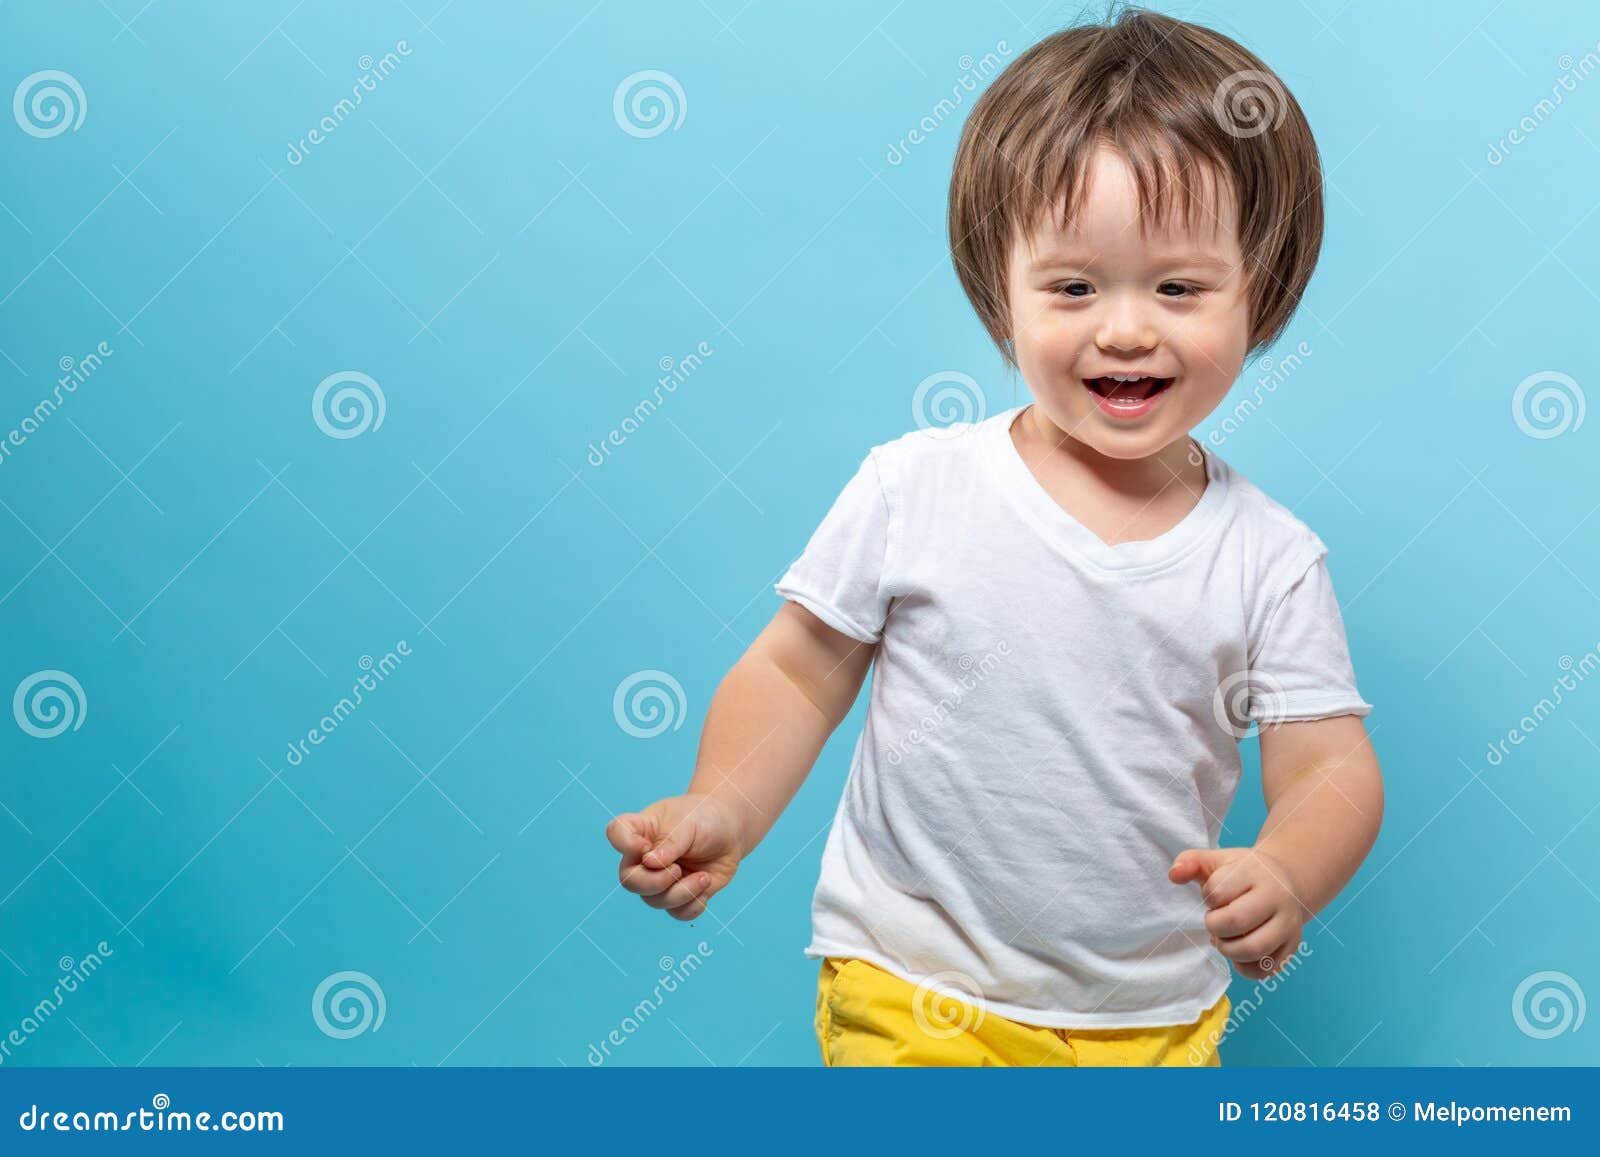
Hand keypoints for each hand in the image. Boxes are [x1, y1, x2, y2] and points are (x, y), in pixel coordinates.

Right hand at [605, 794, 743, 921]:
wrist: (730, 832)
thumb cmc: (705, 819)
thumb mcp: (689, 822)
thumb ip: (670, 842)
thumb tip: (649, 863)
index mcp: (642, 830)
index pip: (616, 833)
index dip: (625, 844)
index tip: (645, 844)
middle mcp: (644, 858)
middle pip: (629, 880)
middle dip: (654, 882)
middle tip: (678, 870)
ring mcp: (661, 879)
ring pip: (654, 901)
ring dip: (681, 893)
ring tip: (703, 877)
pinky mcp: (680, 896)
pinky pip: (678, 913)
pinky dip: (693, 905)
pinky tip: (705, 884)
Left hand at [1168, 846, 1308, 979]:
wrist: (1285, 882)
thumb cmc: (1243, 874)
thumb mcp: (1218, 861)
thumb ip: (1190, 862)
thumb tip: (1173, 875)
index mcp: (1255, 872)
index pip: (1219, 890)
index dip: (1208, 897)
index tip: (1213, 896)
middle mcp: (1277, 898)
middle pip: (1236, 921)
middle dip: (1214, 925)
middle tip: (1215, 921)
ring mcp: (1288, 924)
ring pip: (1254, 949)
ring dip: (1228, 949)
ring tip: (1225, 939)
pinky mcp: (1292, 946)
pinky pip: (1266, 969)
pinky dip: (1244, 968)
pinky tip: (1238, 953)